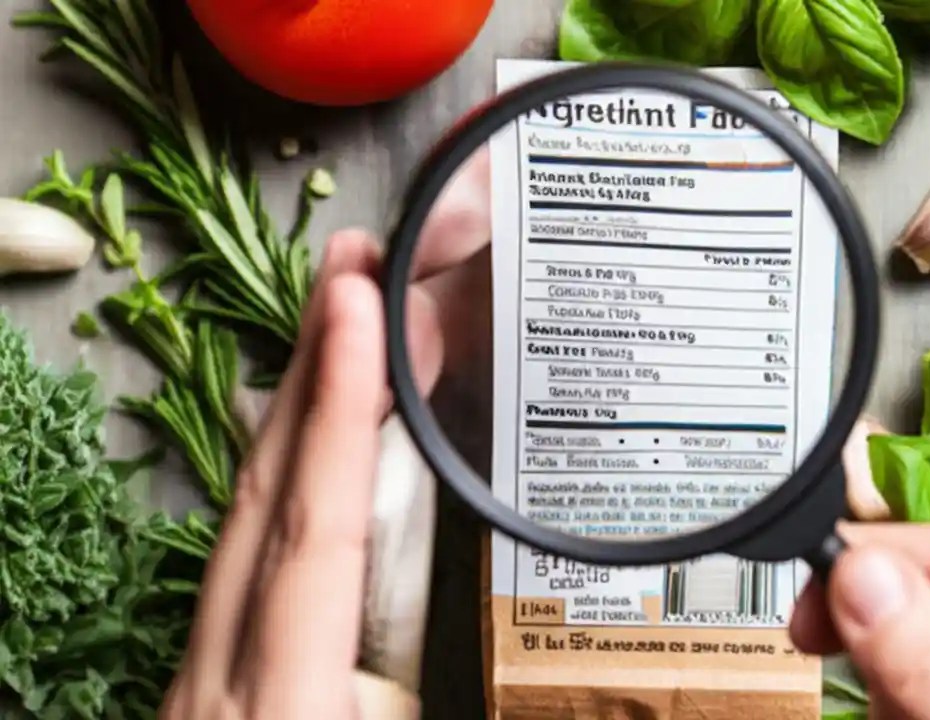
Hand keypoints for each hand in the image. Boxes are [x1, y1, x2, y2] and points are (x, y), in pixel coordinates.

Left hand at [158, 230, 433, 717]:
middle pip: (266, 497)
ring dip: (295, 416)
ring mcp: (199, 687)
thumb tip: (498, 681)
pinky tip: (302, 462)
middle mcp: (221, 683)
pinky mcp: (202, 697)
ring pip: (244, 523)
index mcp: (282, 708)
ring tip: (340, 334)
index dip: (342, 412)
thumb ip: (423, 705)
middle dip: (313, 369)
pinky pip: (238, 559)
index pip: (318, 533)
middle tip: (355, 270)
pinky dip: (279, 485)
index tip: (360, 307)